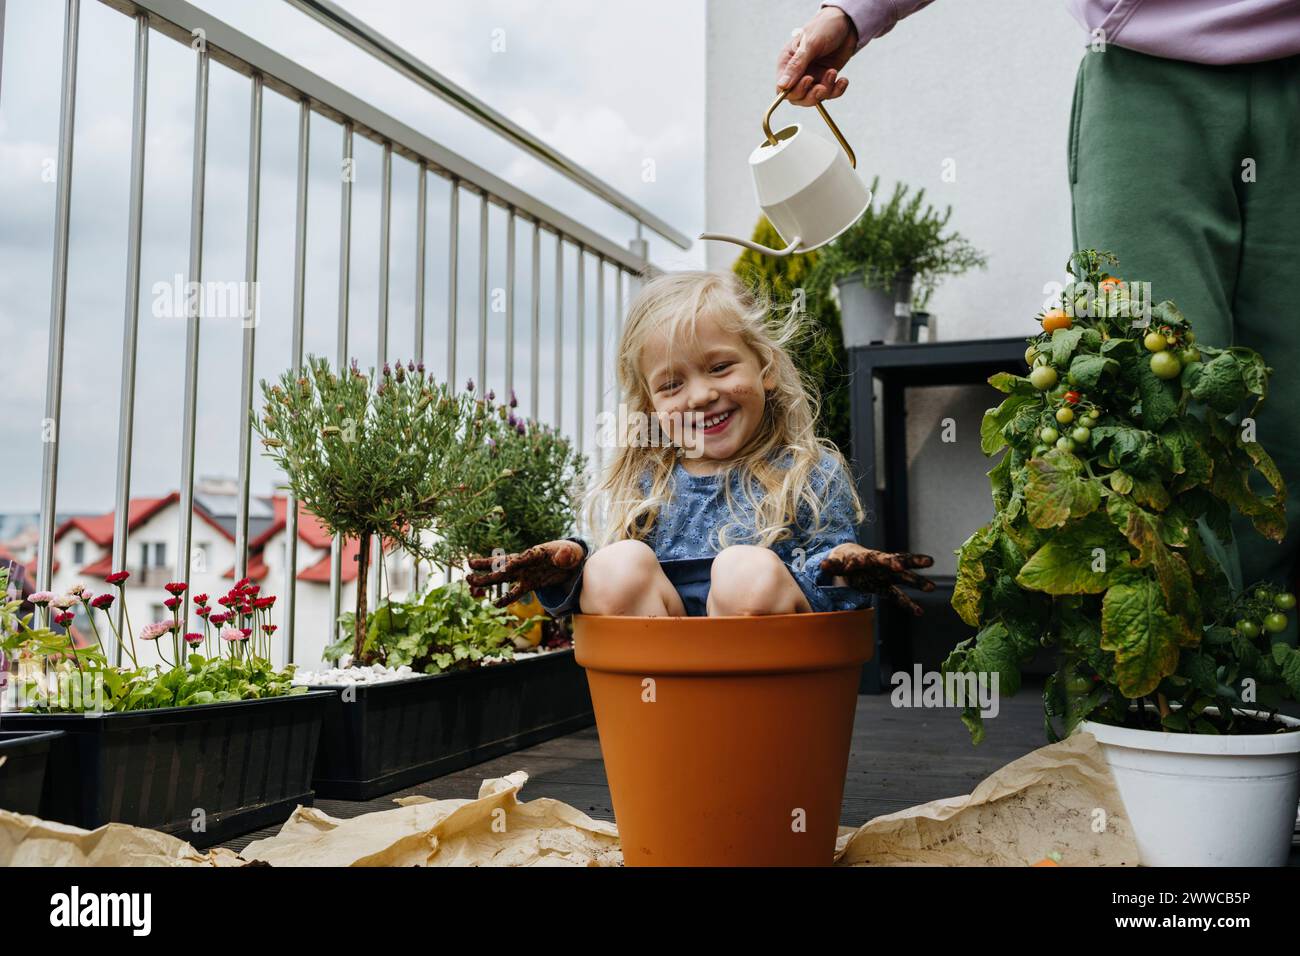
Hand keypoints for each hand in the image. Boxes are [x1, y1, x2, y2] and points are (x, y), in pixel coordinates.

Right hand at [465, 539, 585, 608]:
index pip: (522, 558)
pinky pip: (516, 592)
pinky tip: (495, 604)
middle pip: (504, 563)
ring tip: (469, 581)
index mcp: (536, 552)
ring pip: (503, 576)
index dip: (513, 563)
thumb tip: (561, 558)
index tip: (502, 568)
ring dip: (487, 579)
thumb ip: (566, 555)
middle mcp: (526, 562)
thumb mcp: (572, 553)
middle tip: (469, 564)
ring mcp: (526, 573)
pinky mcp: (529, 583)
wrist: (573, 561)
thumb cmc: (571, 553)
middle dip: (487, 565)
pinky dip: (506, 598)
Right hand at [776, 7, 855, 106]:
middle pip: (798, 98)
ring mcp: (812, 77)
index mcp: (787, 63)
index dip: (793, 91)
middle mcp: (798, 73)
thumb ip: (796, 65)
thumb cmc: (823, 27)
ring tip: (833, 72)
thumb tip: (782, 86)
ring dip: (826, 90)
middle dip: (811, 96)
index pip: (782, 88)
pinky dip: (837, 91)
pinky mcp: (826, 79)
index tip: (808, 80)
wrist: (846, 22)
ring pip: (814, 98)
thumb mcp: (809, 44)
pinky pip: (829, 94)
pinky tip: (843, 80)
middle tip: (822, 87)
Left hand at [820, 543, 935, 615]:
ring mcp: (885, 576)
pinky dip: (907, 604)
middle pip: (900, 561)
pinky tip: (919, 612)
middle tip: (929, 561)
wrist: (847, 560)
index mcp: (869, 557)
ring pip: (904, 578)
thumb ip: (832, 564)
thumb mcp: (836, 560)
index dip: (889, 562)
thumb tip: (823, 565)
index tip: (898, 566)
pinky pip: (897, 596)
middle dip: (913, 562)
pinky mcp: (884, 587)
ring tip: (932, 587)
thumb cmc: (842, 559)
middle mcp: (881, 565)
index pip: (881, 559)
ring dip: (917, 582)